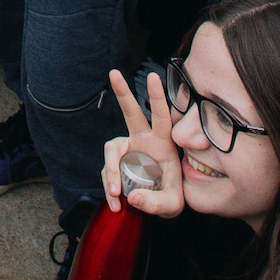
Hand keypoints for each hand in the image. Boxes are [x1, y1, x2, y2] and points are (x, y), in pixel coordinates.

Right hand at [102, 70, 185, 217]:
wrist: (158, 206)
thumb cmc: (171, 199)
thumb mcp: (171, 206)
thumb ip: (155, 203)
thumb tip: (132, 196)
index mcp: (163, 144)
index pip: (161, 118)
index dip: (157, 97)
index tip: (153, 76)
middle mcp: (144, 141)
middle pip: (131, 113)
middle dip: (123, 93)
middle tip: (114, 73)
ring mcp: (128, 150)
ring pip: (112, 148)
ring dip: (111, 170)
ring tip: (115, 193)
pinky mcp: (117, 162)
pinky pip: (108, 170)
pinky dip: (109, 187)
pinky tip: (115, 204)